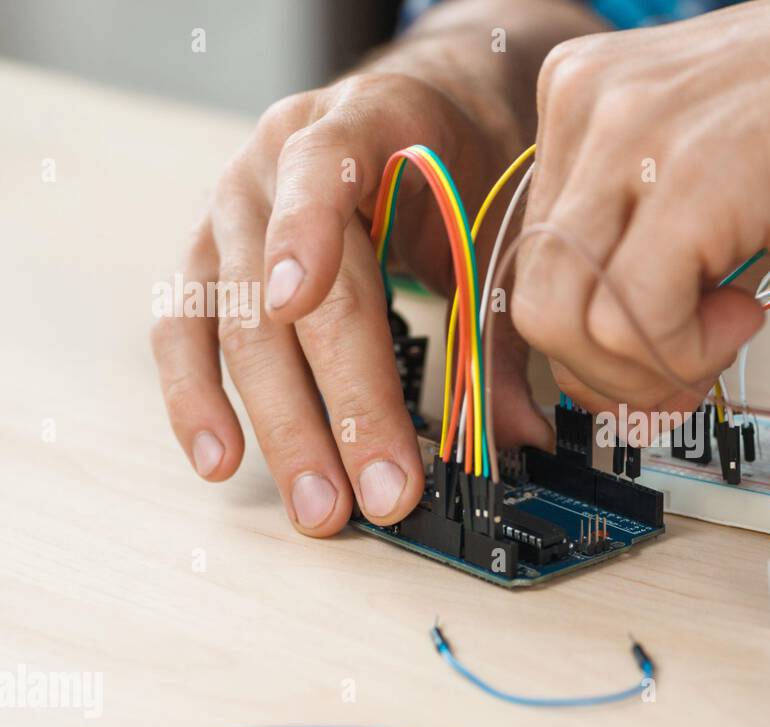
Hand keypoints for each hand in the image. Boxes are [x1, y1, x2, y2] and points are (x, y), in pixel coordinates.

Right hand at [151, 73, 549, 535]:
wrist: (418, 112)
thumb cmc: (456, 165)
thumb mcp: (491, 222)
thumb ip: (500, 325)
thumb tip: (520, 439)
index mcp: (359, 125)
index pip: (321, 168)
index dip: (305, 233)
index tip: (297, 302)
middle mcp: (273, 163)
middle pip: (291, 290)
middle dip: (339, 404)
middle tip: (380, 491)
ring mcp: (229, 212)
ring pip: (236, 327)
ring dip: (281, 426)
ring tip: (319, 506)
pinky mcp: (205, 258)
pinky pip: (182, 330)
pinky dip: (197, 398)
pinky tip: (222, 460)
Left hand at [511, 0, 769, 418]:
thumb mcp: (700, 157)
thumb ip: (637, 226)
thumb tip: (600, 335)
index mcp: (583, 90)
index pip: (533, 255)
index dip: (586, 334)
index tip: (644, 359)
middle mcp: (591, 103)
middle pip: (532, 296)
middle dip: (604, 369)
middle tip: (677, 376)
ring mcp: (634, 138)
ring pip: (563, 322)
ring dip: (644, 369)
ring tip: (721, 337)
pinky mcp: (690, 185)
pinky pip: (635, 326)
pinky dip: (687, 356)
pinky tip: (745, 314)